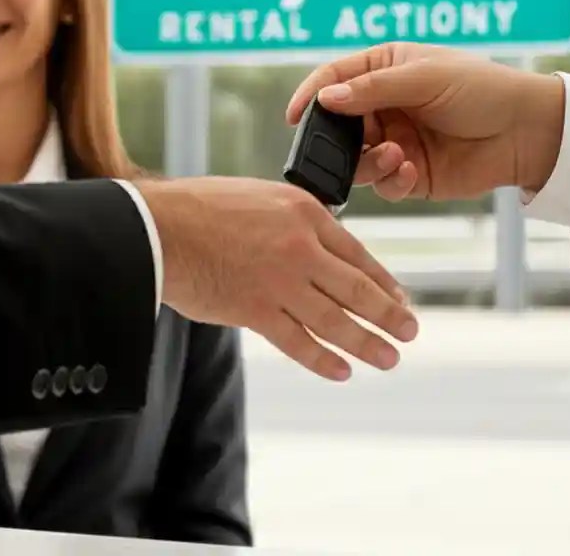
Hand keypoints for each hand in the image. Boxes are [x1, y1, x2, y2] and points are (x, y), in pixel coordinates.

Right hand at [136, 176, 417, 380]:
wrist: (159, 227)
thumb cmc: (199, 209)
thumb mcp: (259, 199)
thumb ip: (290, 223)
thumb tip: (308, 250)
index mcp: (304, 213)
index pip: (357, 253)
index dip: (383, 281)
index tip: (399, 298)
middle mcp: (301, 248)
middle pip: (358, 289)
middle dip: (389, 315)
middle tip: (410, 332)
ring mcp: (280, 282)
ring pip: (336, 320)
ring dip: (368, 343)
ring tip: (388, 358)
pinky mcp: (256, 310)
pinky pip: (299, 341)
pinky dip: (323, 359)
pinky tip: (341, 370)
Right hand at [286, 42, 566, 200]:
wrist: (528, 132)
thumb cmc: (482, 90)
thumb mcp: (424, 78)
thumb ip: (372, 90)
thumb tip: (326, 99)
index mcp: (384, 70)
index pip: (335, 79)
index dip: (312, 95)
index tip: (295, 116)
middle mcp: (384, 106)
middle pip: (338, 125)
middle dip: (336, 140)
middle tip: (340, 149)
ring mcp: (394, 141)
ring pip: (356, 159)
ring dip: (368, 162)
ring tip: (394, 156)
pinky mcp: (409, 173)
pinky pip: (382, 183)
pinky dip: (389, 180)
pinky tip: (408, 170)